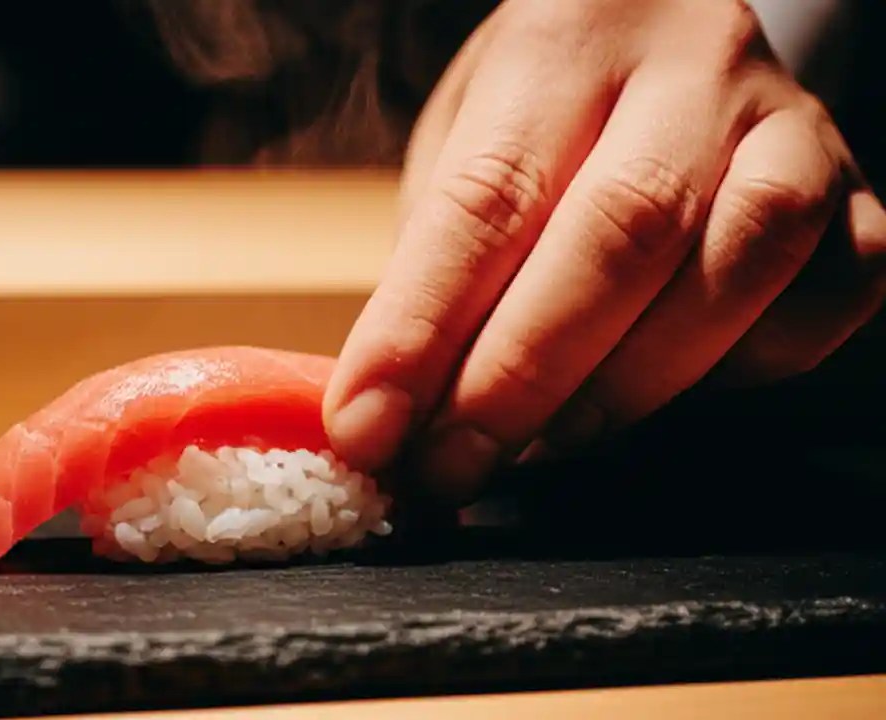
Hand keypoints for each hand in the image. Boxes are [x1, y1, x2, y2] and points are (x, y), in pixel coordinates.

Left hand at [323, 0, 885, 502]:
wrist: (671, 43)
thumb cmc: (546, 115)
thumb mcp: (464, 149)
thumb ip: (437, 268)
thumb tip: (388, 413)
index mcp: (566, 37)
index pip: (485, 198)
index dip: (420, 329)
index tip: (368, 427)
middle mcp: (693, 65)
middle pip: (617, 235)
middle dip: (518, 379)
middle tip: (448, 466)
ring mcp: (792, 129)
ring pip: (735, 267)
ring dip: (626, 385)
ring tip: (547, 440)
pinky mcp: (859, 198)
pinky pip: (825, 301)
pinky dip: (741, 370)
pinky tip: (671, 383)